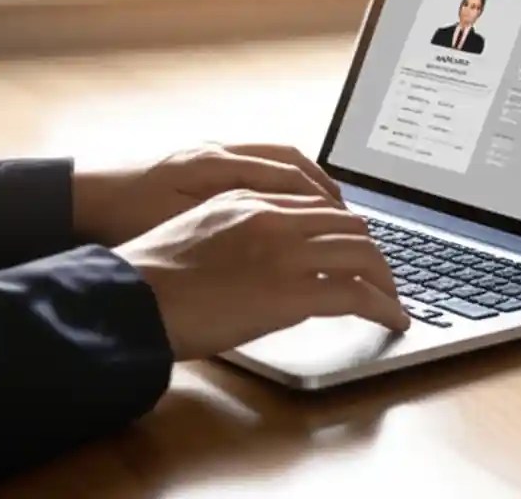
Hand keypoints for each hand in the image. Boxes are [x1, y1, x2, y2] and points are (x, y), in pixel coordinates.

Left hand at [72, 142, 342, 246]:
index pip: (291, 180)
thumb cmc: (123, 221)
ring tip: (337, 215)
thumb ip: (229, 235)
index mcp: (216, 166)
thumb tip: (280, 242)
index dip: (326, 208)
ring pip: (281, 160)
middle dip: (331, 195)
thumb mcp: (177, 232)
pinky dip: (288, 181)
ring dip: (313, 186)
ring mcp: (214, 151)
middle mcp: (221, 151)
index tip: (353, 235)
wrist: (78, 199)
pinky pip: (262, 162)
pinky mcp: (205, 159)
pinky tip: (294, 205)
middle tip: (357, 229)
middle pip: (295, 165)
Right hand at [117, 189, 410, 360]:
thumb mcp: (197, 234)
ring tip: (393, 301)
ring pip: (362, 253)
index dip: (346, 230)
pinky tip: (393, 321)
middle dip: (373, 252)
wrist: (127, 299)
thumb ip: (237, 235)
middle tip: (382, 277)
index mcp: (248, 200)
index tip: (356, 249)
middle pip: (349, 224)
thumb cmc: (148, 279)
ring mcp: (284, 251)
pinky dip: (384, 307)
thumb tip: (260, 259)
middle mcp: (273, 217)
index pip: (318, 206)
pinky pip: (356, 294)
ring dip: (386, 280)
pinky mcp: (291, 290)